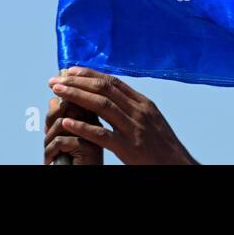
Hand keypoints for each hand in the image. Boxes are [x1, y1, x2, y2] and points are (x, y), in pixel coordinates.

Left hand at [44, 93, 102, 164]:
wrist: (80, 173)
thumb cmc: (71, 157)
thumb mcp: (64, 134)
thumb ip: (60, 116)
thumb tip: (53, 99)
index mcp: (92, 115)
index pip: (71, 98)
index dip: (55, 108)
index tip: (49, 124)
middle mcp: (96, 121)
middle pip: (66, 106)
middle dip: (50, 120)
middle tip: (47, 135)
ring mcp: (95, 133)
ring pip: (62, 123)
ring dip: (47, 139)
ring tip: (48, 151)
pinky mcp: (90, 147)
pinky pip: (61, 141)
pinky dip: (49, 151)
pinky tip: (50, 159)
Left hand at [46, 66, 197, 164]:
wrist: (177, 164)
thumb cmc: (162, 145)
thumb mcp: (151, 120)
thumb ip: (133, 108)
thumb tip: (114, 96)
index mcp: (143, 103)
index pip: (113, 82)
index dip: (90, 74)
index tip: (71, 70)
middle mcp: (139, 111)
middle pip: (104, 90)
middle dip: (78, 82)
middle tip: (56, 79)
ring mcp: (134, 129)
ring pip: (101, 106)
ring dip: (76, 97)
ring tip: (57, 93)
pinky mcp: (128, 148)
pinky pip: (102, 135)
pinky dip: (82, 127)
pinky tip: (66, 123)